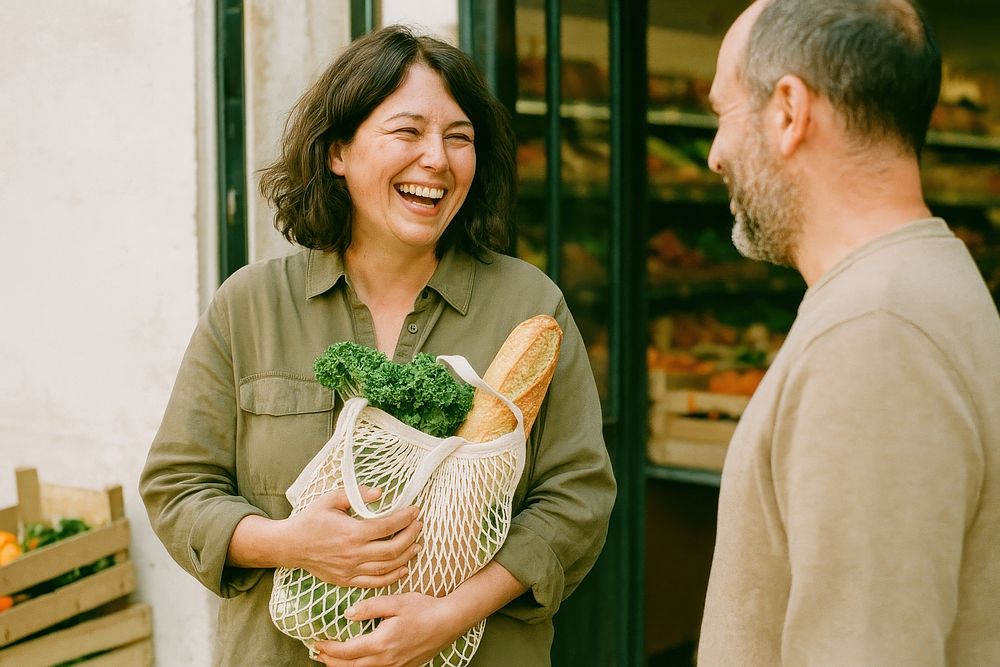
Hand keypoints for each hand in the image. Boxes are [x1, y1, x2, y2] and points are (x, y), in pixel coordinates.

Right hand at [287, 487, 421, 587]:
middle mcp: (353, 554)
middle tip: (419, 526)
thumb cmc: (311, 519)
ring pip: (387, 567)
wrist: (290, 545)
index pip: (387, 526)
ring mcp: (350, 570)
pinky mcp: (346, 580)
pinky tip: (403, 568)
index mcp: (351, 532)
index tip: (415, 510)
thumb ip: (356, 494)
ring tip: (417, 545)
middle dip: (411, 536)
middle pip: (392, 549)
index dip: (405, 518)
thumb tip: (380, 493)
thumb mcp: (331, 498)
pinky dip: (392, 577)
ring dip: (406, 556)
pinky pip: (375, 583)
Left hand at [312, 593, 463, 666]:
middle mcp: (387, 659)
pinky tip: (359, 662)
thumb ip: (370, 607)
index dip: (330, 649)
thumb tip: (348, 614)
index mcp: (382, 642)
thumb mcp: (396, 601)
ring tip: (332, 660)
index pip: (347, 651)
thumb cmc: (424, 609)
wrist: (449, 622)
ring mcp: (396, 666)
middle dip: (332, 662)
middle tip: (317, 654)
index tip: (317, 643)